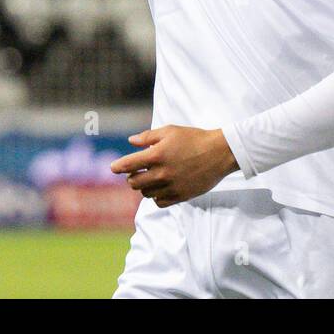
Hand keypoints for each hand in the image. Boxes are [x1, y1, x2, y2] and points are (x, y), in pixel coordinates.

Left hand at [109, 125, 237, 207]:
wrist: (220, 153)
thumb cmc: (194, 138)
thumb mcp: (171, 131)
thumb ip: (148, 136)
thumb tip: (131, 142)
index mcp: (157, 155)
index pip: (128, 165)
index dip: (117, 167)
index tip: (114, 168)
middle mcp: (161, 173)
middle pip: (133, 183)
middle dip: (132, 176)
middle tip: (138, 171)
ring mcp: (170, 186)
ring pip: (145, 193)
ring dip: (145, 186)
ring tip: (153, 178)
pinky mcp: (180, 196)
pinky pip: (159, 202)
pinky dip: (157, 196)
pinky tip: (162, 187)